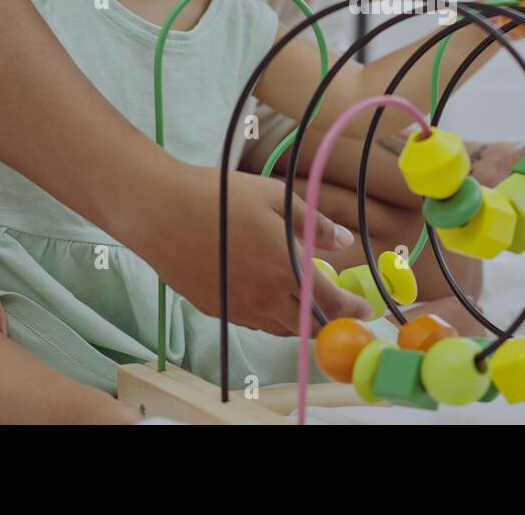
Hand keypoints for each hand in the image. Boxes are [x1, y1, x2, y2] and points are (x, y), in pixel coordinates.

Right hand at [175, 170, 376, 336]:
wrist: (160, 210)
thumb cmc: (219, 196)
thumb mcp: (276, 197)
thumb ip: (314, 223)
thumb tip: (343, 240)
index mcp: (285, 268)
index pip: (330, 303)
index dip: (352, 309)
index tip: (365, 309)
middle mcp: (264, 296)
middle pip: (307, 325)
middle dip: (328, 320)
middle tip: (338, 308)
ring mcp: (238, 307)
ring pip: (279, 327)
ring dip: (298, 319)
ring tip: (304, 298)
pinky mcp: (215, 309)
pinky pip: (252, 321)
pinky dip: (269, 314)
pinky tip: (267, 293)